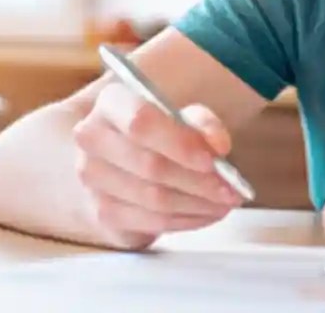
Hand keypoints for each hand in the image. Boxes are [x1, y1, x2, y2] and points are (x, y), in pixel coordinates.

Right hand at [71, 84, 244, 249]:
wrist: (120, 157)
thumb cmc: (159, 131)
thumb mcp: (182, 115)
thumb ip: (202, 123)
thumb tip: (219, 146)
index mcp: (111, 102)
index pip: (141, 122)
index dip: (179, 143)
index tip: (212, 160)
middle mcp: (92, 139)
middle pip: (150, 165)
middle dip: (199, 181)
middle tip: (232, 190)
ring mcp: (92, 180)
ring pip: (152, 198)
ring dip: (198, 204)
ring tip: (227, 202)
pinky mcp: (102, 212)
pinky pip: (150, 221)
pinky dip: (186, 220)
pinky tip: (207, 213)